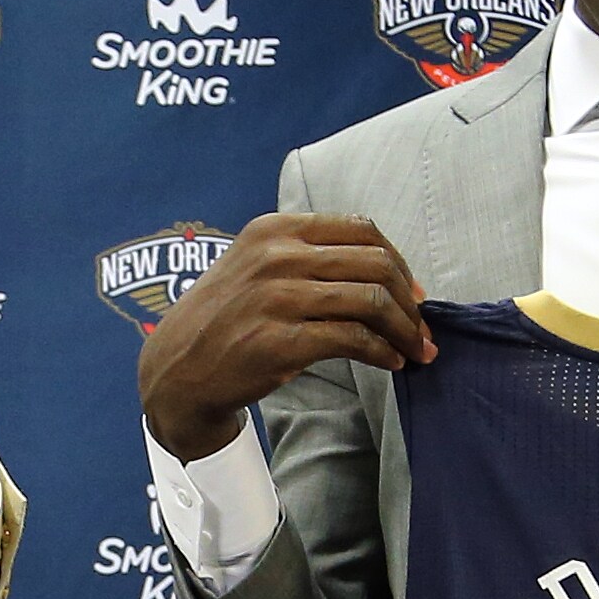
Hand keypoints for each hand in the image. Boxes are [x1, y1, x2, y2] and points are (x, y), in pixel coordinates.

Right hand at [135, 215, 434, 463]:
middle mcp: (276, 256)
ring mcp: (276, 297)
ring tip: (415, 350)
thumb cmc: (224, 320)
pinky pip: (354, 340)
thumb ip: (307, 257)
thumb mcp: (255, 266)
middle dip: (410, 301)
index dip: (398, 261)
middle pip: (374, 263)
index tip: (413, 292)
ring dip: (404, 330)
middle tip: (422, 329)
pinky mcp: (280, 341)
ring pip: (370, 301)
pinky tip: (391, 363)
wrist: (176, 369)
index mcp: (275, 229)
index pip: (361, 229)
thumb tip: (380, 271)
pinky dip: (383, 353)